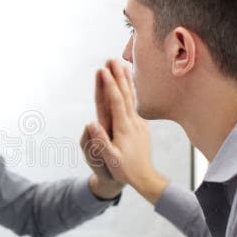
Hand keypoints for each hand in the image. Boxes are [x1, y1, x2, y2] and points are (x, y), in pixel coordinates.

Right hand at [85, 59, 167, 204]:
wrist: (145, 177)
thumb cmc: (124, 170)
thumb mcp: (110, 159)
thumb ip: (101, 141)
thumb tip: (91, 123)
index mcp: (123, 128)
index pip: (115, 101)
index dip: (108, 85)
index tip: (103, 70)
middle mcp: (132, 122)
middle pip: (124, 94)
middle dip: (118, 75)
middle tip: (112, 59)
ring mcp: (139, 123)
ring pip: (132, 97)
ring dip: (126, 80)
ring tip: (123, 65)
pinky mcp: (142, 125)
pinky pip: (136, 104)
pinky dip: (133, 91)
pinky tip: (132, 85)